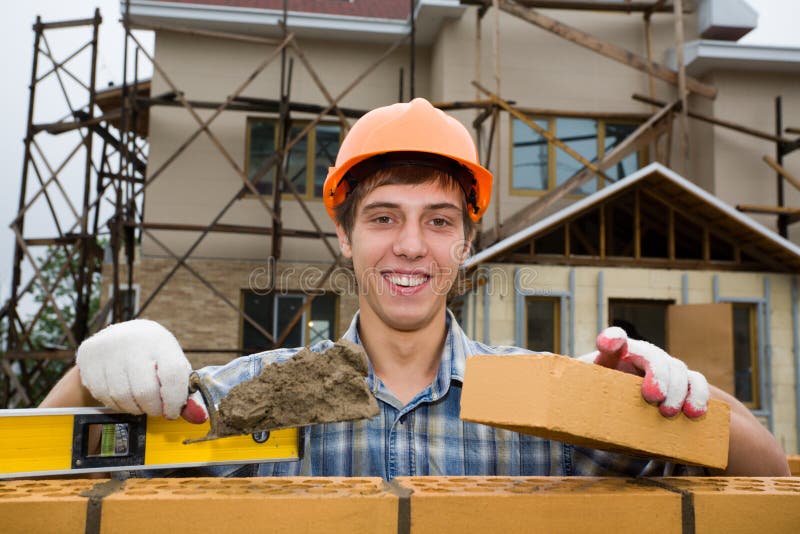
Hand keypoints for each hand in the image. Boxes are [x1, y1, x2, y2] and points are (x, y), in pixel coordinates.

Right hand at [76, 319, 206, 421]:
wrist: (119, 337)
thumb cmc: (153, 356)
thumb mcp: (172, 365)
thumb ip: (184, 392)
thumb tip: (199, 418)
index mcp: (160, 341)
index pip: (172, 375)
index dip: (175, 400)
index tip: (173, 412)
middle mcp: (133, 341)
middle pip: (145, 391)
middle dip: (153, 408)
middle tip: (155, 409)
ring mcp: (108, 349)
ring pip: (123, 397)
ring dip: (135, 408)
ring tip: (140, 401)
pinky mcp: (88, 358)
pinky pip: (103, 395)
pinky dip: (116, 404)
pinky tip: (123, 396)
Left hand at [578, 326, 709, 417]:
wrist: (621, 406)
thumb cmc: (599, 396)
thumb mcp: (585, 393)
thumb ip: (571, 390)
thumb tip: (542, 396)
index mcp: (612, 356)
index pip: (611, 339)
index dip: (611, 339)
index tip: (612, 345)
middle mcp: (639, 356)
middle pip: (652, 355)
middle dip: (657, 374)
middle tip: (652, 398)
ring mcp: (663, 367)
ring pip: (676, 367)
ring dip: (677, 390)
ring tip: (669, 413)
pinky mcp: (681, 382)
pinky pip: (696, 382)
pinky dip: (697, 395)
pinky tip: (694, 413)